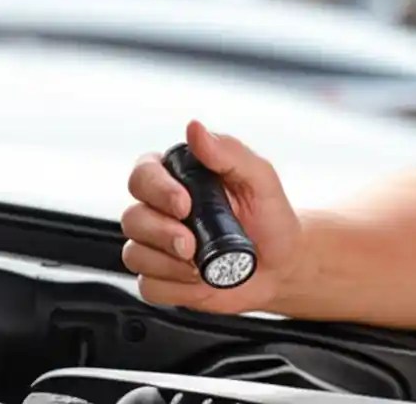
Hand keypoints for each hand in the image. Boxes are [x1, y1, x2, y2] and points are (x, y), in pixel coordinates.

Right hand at [121, 120, 303, 313]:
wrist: (283, 264)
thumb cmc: (272, 218)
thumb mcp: (261, 179)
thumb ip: (229, 152)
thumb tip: (196, 129)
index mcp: (181, 179)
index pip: (143, 174)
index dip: (156, 190)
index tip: (184, 204)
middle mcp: (163, 210)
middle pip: (132, 217)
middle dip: (162, 233)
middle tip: (192, 244)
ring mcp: (160, 246)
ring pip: (134, 254)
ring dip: (168, 263)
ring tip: (202, 264)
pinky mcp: (163, 278)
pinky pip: (147, 286)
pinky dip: (173, 287)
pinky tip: (200, 280)